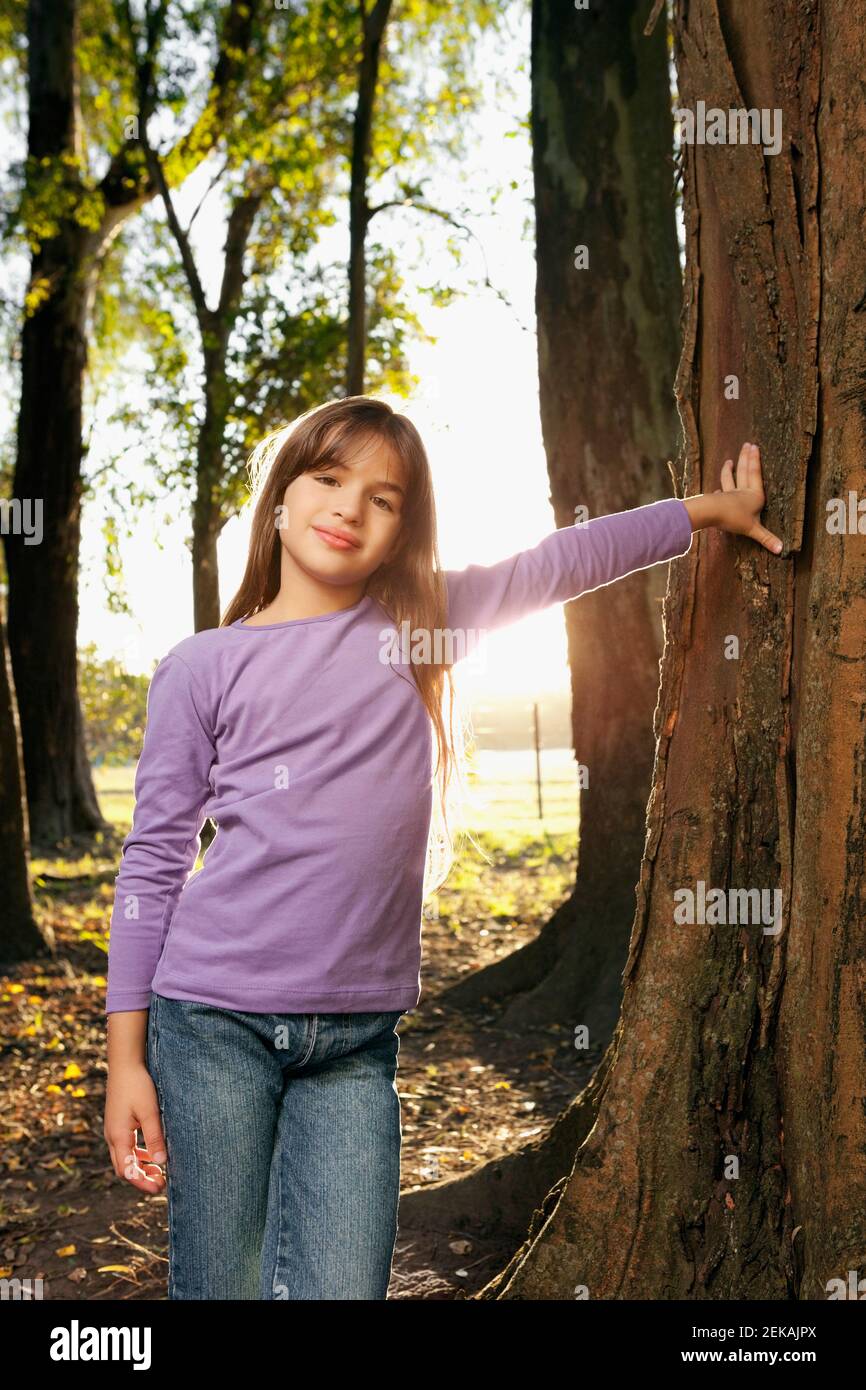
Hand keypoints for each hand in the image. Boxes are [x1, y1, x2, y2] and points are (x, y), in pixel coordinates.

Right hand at [104, 1063, 166, 1193]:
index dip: (141, 1182)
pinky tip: (152, 1155)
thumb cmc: (137, 1085)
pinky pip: (126, 1148)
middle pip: (123, 1168)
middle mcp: (112, 1137)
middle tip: (161, 1184)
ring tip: (159, 1172)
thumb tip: (162, 1163)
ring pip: (124, 1159)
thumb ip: (155, 1137)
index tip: (158, 1189)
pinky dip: (138, 1156)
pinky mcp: (118, 1125)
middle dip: (141, 1179)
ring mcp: (113, 1131)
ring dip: (139, 1168)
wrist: (125, 1064)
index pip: (127, 1170)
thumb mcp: (150, 1111)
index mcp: (118, 1136)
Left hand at [684, 442, 782, 553]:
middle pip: (744, 471)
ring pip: (729, 479)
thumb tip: (781, 550)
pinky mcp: (719, 500)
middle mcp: (742, 492)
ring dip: (729, 471)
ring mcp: (729, 494)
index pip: (756, 474)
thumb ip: (766, 538)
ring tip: (728, 461)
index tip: (754, 447)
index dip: (755, 460)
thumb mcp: (753, 530)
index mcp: (754, 495)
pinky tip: (717, 490)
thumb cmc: (734, 519)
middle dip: (745, 458)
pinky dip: (719, 491)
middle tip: (746, 445)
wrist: (712, 513)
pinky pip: (720, 493)